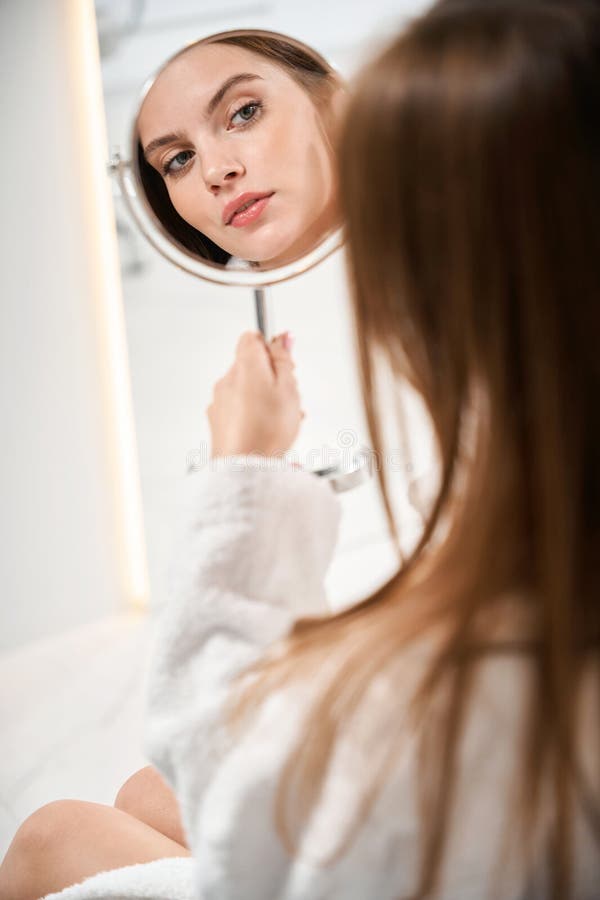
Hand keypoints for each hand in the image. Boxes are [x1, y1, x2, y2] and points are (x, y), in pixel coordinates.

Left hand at [207, 331, 303, 457]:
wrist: (244, 468)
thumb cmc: (266, 431)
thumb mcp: (288, 388)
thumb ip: (284, 360)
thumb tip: (282, 338)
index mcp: (245, 366)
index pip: (253, 338)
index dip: (272, 348)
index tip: (286, 363)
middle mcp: (227, 380)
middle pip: (251, 366)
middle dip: (272, 378)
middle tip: (288, 396)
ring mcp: (219, 401)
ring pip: (246, 390)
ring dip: (265, 399)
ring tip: (282, 420)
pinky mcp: (218, 421)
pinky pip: (238, 410)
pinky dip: (253, 415)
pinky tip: (268, 431)